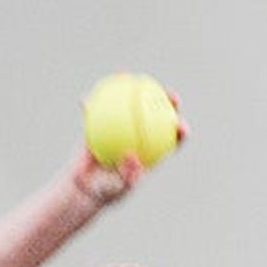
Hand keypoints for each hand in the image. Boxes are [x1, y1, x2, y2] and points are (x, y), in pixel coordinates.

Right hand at [70, 87, 187, 206]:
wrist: (86, 188)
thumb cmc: (106, 192)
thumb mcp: (117, 190)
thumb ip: (128, 177)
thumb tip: (133, 156)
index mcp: (150, 151)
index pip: (170, 140)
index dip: (180, 131)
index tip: (180, 126)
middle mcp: (140, 134)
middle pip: (157, 113)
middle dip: (166, 100)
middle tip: (166, 92)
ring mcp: (122, 125)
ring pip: (129, 102)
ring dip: (128, 86)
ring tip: (123, 74)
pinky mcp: (103, 122)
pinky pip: (99, 109)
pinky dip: (93, 102)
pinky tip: (87, 99)